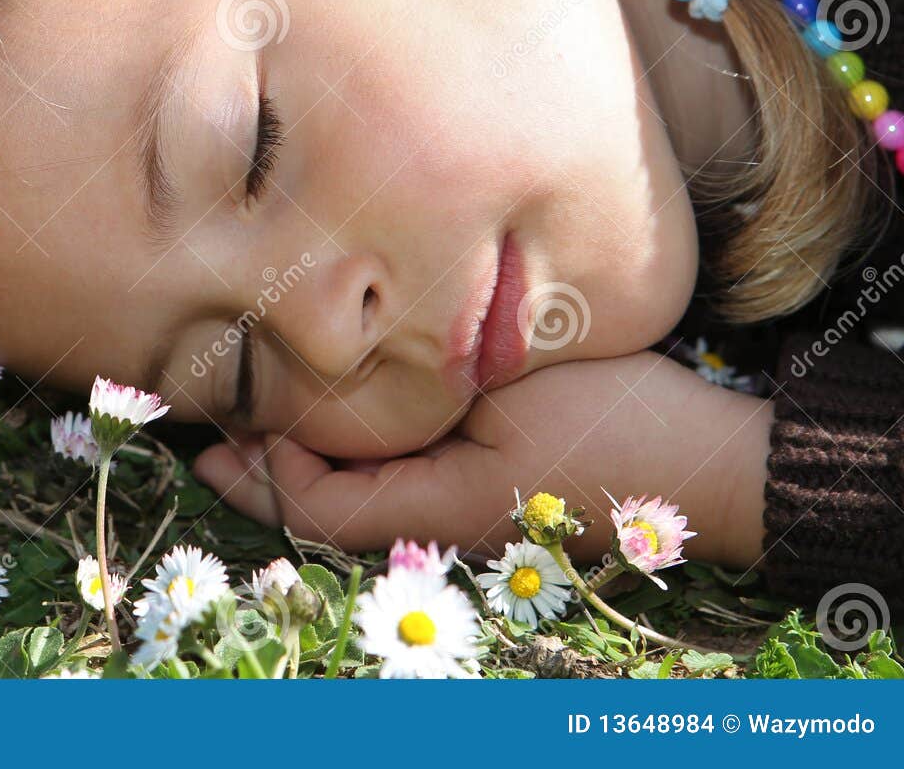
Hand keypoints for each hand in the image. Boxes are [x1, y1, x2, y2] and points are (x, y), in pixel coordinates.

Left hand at [192, 350, 773, 568]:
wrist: (714, 461)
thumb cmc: (616, 419)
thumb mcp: (507, 394)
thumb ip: (414, 397)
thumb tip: (324, 389)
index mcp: (437, 509)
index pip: (317, 507)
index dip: (266, 470)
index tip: (233, 413)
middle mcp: (438, 525)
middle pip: (322, 513)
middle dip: (258, 479)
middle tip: (198, 440)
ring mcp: (460, 513)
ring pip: (353, 500)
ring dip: (297, 466)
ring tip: (246, 426)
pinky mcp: (482, 491)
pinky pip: (392, 486)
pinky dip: (345, 458)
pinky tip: (332, 421)